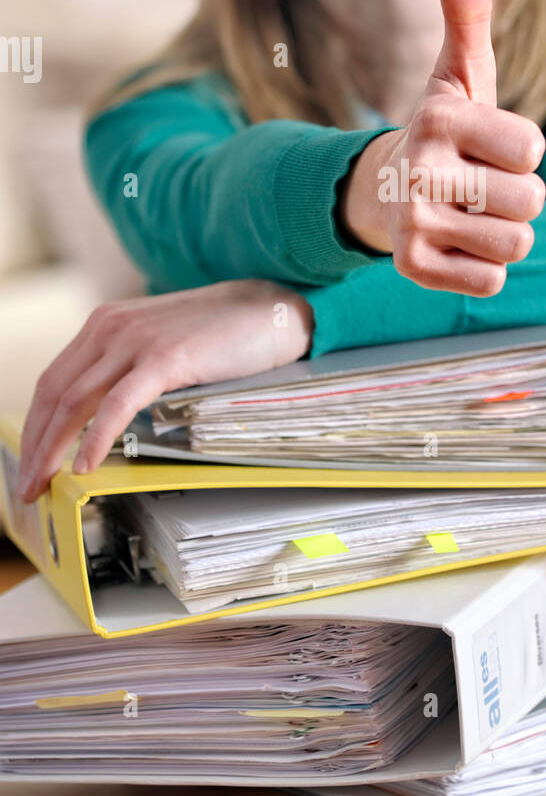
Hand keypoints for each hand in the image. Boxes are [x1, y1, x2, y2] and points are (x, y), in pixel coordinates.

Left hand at [16, 279, 312, 501]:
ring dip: (52, 449)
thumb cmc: (222, 332)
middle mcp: (111, 328)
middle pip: (54, 394)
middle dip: (35, 445)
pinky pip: (116, 405)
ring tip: (44, 484)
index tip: (30, 460)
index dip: (35, 425)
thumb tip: (102, 414)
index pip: (53, 381)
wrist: (268, 309)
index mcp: (106, 324)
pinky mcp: (164, 358)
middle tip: (26, 486)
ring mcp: (136, 341)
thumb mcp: (160, 343)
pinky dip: (94, 438)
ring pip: (74, 402)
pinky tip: (84, 465)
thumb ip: (128, 366)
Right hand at [340, 0, 545, 295]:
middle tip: (479, 185)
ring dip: (503, 233)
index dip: (521, 150)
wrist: (385, 192)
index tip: (488, 145)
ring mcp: (412, 222)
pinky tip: (455, 245)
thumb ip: (467, 9)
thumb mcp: (459, 70)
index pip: (532, 149)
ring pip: (516, 243)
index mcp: (439, 117)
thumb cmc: (443, 130)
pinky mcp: (411, 268)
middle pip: (531, 201)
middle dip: (517, 196)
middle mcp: (419, 170)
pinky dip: (482, 269)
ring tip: (469, 214)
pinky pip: (491, 282)